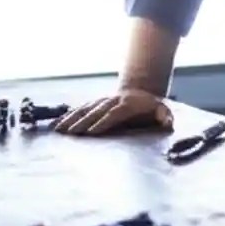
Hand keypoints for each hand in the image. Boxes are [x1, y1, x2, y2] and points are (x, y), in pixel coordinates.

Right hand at [53, 88, 172, 135]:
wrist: (140, 91)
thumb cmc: (152, 108)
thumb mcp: (162, 110)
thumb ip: (165, 116)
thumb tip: (168, 122)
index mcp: (129, 104)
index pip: (114, 113)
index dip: (103, 122)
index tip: (91, 133)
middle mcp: (112, 100)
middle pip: (96, 111)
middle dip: (82, 122)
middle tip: (70, 133)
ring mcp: (102, 100)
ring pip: (85, 109)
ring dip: (71, 118)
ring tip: (58, 129)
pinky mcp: (94, 103)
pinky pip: (80, 109)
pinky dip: (68, 116)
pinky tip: (57, 124)